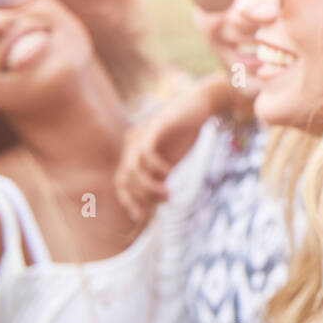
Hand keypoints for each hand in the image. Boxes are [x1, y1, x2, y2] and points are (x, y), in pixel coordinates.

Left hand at [113, 84, 216, 220]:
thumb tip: (155, 203)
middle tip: (164, 200)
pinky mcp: (155, 127)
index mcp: (133, 152)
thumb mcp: (169, 159)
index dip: (128, 201)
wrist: (201, 106)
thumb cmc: (186, 133)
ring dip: (149, 187)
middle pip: (124, 178)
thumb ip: (159, 177)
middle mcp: (132, 143)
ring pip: (133, 169)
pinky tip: (169, 173)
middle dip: (141, 196)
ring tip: (168, 194)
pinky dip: (156, 168)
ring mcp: (141, 135)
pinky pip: (146, 153)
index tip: (141, 216)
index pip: (121, 182)